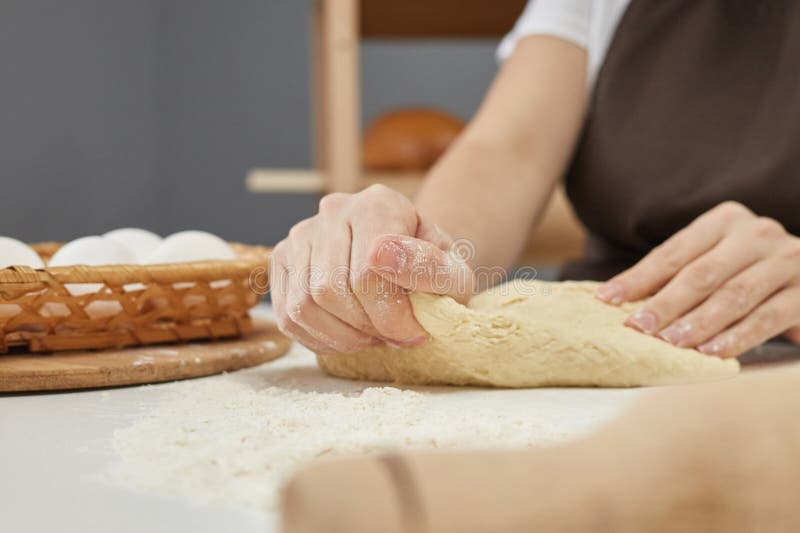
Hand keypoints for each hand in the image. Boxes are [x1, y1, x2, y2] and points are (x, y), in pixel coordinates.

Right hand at [271, 185, 473, 352]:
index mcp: (378, 203)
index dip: (391, 316)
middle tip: (392, 336)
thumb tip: (380, 256)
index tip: (415, 331)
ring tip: (371, 335)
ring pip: (304, 305)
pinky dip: (318, 339)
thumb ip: (431, 268)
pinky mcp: (283, 260)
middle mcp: (334, 210)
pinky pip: (287, 315)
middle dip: (365, 328)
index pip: (368, 272)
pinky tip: (347, 336)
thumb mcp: (454, 274)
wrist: (409, 263)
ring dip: (341, 337)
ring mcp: (302, 234)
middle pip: (330, 289)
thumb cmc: (432, 272)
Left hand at [596, 201, 799, 357]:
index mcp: (724, 221)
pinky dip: (736, 337)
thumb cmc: (746, 275)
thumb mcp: (712, 264)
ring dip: (698, 323)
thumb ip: (673, 276)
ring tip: (669, 343)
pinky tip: (711, 354)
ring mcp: (786, 260)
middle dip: (665, 303)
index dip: (639, 278)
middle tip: (638, 328)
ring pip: (733, 295)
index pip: (673, 252)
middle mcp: (757, 234)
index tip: (607, 300)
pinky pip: (767, 317)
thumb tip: (613, 299)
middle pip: (701, 273)